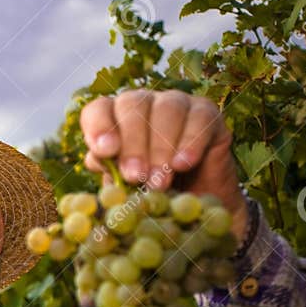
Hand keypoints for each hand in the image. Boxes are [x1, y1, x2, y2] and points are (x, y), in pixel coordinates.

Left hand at [79, 89, 249, 242]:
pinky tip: (182, 164)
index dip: (99, 127)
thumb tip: (97, 158)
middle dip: (132, 144)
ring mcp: (176, 103)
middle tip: (136, 176)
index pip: (99, 109)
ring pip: (166, 108)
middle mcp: (143, 103)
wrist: (193, 204)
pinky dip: (190, 142)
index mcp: (114, 118)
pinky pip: (200, 118)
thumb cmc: (150, 192)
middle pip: (132, 105)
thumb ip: (109, 170)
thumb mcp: (124, 185)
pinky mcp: (207, 112)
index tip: (105, 152)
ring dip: (160, 147)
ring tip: (160, 181)